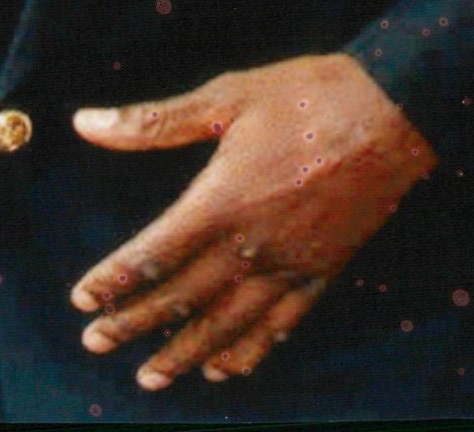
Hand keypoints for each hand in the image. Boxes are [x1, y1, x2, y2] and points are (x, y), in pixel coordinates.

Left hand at [69, 53, 435, 389]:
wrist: (392, 113)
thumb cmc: (306, 96)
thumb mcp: (225, 96)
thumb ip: (153, 121)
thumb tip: (85, 124)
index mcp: (221, 202)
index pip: (153, 256)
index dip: (114, 281)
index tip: (81, 301)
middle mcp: (252, 246)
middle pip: (182, 299)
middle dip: (134, 324)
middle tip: (94, 344)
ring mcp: (290, 266)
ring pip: (227, 326)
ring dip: (184, 354)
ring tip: (148, 376)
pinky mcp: (322, 273)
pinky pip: (280, 328)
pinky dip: (249, 353)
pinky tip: (226, 368)